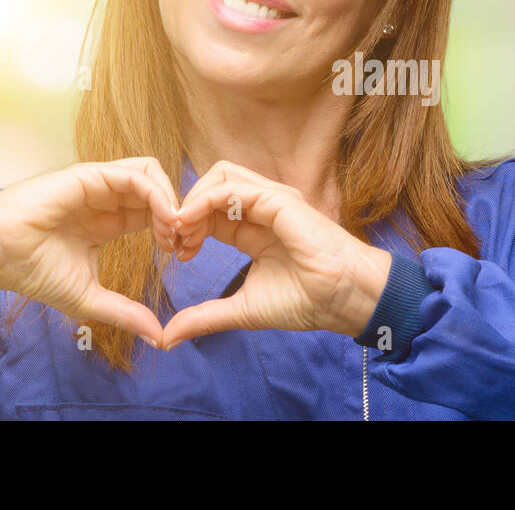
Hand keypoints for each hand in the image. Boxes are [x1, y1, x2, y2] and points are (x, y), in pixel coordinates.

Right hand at [0, 157, 179, 347]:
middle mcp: (106, 198)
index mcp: (108, 221)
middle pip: (158, 191)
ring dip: (172, 200)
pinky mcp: (90, 175)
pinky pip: (136, 174)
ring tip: (173, 230)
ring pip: (152, 175)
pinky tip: (163, 219)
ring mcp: (99, 184)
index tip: (178, 254)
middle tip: (181, 242)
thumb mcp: (88, 298)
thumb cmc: (32, 271)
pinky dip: (158, 193)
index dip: (172, 230)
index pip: (153, 213)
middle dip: (178, 214)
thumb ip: (124, 313)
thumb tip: (158, 338)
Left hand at [160, 161, 391, 348]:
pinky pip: (233, 188)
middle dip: (185, 209)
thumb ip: (206, 316)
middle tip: (173, 241)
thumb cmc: (307, 301)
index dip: (188, 227)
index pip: (211, 212)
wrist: (344, 299)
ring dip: (192, 200)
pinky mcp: (279, 200)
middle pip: (211, 188)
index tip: (177, 253)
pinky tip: (192, 223)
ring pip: (219, 177)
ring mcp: (272, 200)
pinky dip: (205, 201)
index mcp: (255, 229)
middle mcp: (263, 209)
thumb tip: (170, 337)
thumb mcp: (243, 309)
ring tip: (181, 230)